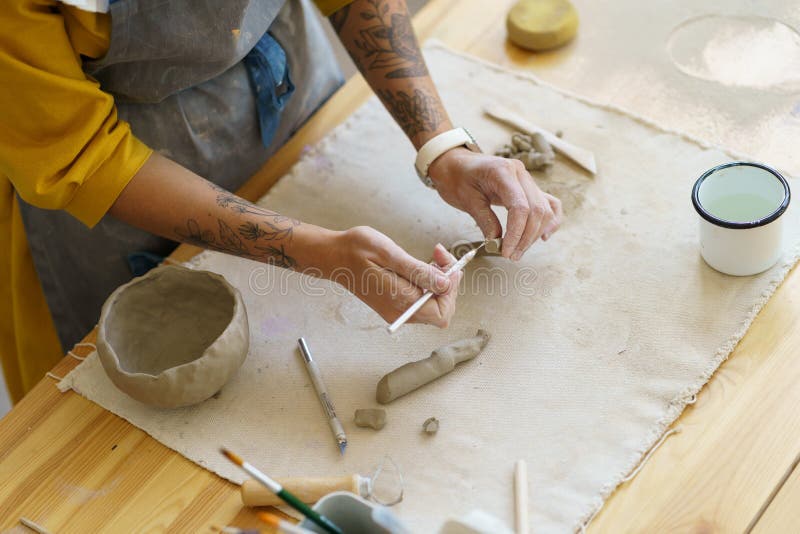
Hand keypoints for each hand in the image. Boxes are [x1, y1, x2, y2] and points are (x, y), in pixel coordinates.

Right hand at [323, 226, 461, 326]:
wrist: (334, 256)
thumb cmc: (357, 250)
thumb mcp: (389, 253)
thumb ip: (418, 271)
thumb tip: (445, 283)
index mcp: (400, 301)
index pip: (442, 311)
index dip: (451, 289)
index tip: (448, 265)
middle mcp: (400, 312)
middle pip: (441, 310)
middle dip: (448, 283)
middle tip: (440, 256)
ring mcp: (397, 310)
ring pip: (433, 305)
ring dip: (440, 281)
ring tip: (433, 256)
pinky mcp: (395, 304)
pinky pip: (421, 300)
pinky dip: (429, 283)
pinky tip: (422, 265)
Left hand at [427, 147, 562, 260]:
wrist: (455, 164)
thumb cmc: (457, 178)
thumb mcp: (466, 200)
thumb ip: (485, 220)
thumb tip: (497, 243)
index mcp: (503, 172)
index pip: (520, 207)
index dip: (516, 233)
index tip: (506, 251)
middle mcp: (520, 173)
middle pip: (536, 210)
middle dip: (526, 237)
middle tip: (511, 256)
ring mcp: (527, 179)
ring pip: (544, 210)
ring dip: (534, 234)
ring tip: (518, 251)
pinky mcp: (528, 187)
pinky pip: (548, 203)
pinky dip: (550, 220)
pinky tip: (543, 236)